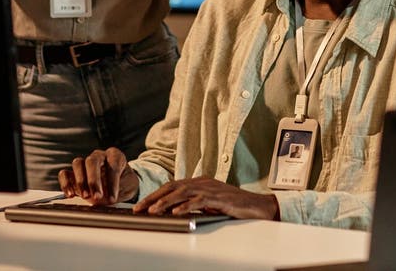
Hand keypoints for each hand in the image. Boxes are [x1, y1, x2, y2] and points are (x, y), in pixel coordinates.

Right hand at [58, 147, 138, 204]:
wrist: (118, 187)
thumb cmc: (125, 184)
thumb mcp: (130, 186)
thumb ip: (122, 190)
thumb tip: (111, 200)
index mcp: (115, 155)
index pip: (112, 164)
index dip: (112, 182)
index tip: (113, 197)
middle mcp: (99, 156)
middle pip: (92, 161)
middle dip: (94, 180)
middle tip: (98, 196)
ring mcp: (85, 164)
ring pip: (77, 163)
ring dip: (81, 181)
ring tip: (86, 196)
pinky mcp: (74, 174)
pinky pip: (64, 173)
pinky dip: (65, 183)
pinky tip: (70, 194)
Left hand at [134, 177, 279, 220]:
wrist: (256, 205)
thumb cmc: (232, 205)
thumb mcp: (208, 203)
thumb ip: (193, 203)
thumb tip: (173, 210)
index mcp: (198, 182)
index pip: (172, 186)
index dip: (155, 195)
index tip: (141, 205)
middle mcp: (202, 182)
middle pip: (173, 187)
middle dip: (154, 198)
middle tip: (139, 208)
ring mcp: (210, 189)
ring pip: (182, 193)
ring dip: (165, 202)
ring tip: (152, 211)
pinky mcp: (218, 198)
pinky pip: (199, 201)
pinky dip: (186, 206)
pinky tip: (176, 212)